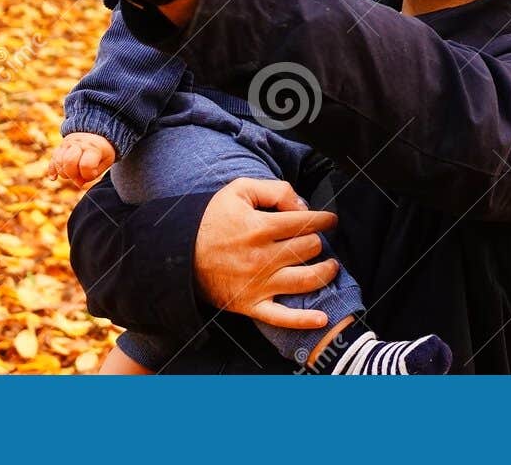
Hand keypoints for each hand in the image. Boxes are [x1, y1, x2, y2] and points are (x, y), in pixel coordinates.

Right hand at [49, 132, 115, 185]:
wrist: (96, 134)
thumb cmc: (102, 152)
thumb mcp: (105, 161)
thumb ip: (93, 174)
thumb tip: (79, 184)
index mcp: (93, 147)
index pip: (85, 165)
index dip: (88, 175)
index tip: (93, 174)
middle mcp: (78, 143)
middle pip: (68, 161)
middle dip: (73, 175)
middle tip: (80, 177)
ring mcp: (67, 144)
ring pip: (58, 162)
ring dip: (64, 173)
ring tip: (74, 173)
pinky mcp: (59, 147)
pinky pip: (52, 160)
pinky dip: (52, 170)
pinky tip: (53, 178)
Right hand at [194, 178, 340, 330]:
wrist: (178, 255)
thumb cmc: (212, 220)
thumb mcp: (239, 191)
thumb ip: (275, 190)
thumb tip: (303, 206)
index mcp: (259, 227)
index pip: (304, 223)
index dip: (323, 219)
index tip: (330, 220)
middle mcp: (262, 257)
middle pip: (308, 250)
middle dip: (318, 242)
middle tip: (317, 240)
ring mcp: (257, 284)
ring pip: (304, 280)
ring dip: (324, 273)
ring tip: (331, 267)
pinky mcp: (251, 305)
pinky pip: (282, 317)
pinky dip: (304, 320)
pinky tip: (322, 318)